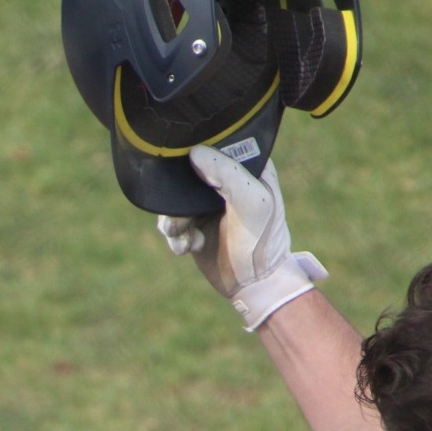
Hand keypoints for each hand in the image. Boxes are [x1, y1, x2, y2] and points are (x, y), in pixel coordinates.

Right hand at [157, 147, 326, 331]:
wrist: (253, 285)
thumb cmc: (262, 241)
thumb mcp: (252, 202)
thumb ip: (227, 174)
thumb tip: (195, 152)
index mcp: (246, 167)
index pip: (216, 145)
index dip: (197, 154)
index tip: (189, 171)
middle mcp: (225, 182)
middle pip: (186, 174)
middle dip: (178, 197)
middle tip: (185, 217)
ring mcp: (206, 205)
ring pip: (173, 201)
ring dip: (173, 221)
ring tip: (184, 236)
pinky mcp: (193, 226)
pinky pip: (170, 223)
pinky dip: (174, 236)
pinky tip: (189, 246)